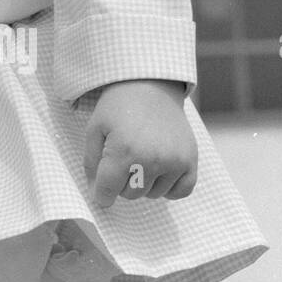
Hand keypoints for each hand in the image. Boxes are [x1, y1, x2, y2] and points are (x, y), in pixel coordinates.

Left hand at [83, 79, 197, 207]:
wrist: (150, 86)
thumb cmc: (118, 107)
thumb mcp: (95, 129)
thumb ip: (91, 164)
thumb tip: (97, 194)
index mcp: (123, 151)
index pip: (108, 191)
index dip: (100, 194)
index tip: (100, 191)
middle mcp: (151, 159)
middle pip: (130, 195)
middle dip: (121, 182)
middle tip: (121, 159)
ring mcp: (174, 161)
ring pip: (153, 194)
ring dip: (144, 183)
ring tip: (140, 156)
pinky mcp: (190, 160)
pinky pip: (180, 192)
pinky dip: (169, 188)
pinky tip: (159, 171)